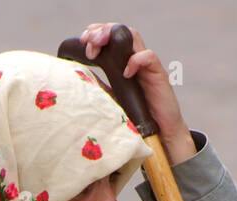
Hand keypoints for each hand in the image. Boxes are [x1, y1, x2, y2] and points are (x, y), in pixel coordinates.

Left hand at [79, 23, 196, 164]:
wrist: (159, 134)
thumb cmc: (136, 117)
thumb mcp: (111, 99)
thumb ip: (98, 87)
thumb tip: (76, 80)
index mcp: (122, 62)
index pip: (110, 36)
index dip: (95, 32)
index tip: (82, 41)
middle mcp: (134, 59)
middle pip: (120, 30)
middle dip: (101, 30)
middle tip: (88, 41)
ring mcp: (147, 65)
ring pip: (133, 36)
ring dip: (115, 37)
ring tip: (99, 48)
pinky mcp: (159, 74)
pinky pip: (149, 57)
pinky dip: (135, 61)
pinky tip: (125, 73)